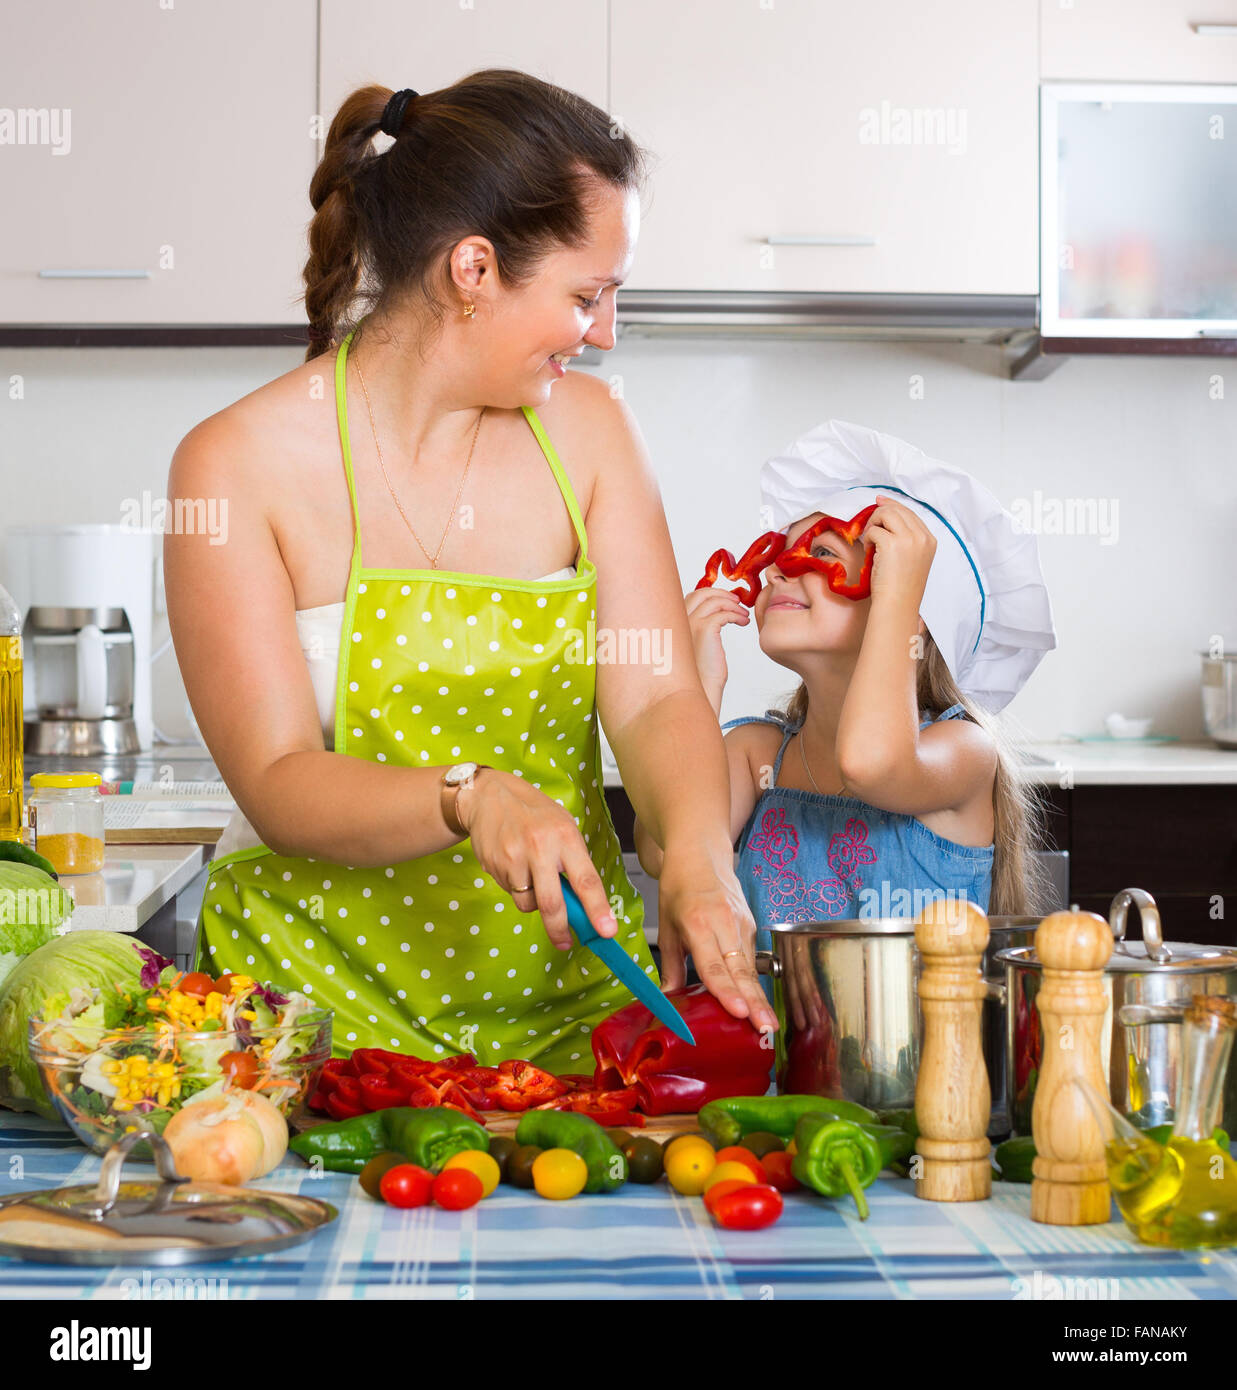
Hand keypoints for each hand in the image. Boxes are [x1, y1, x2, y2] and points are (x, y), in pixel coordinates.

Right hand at [457, 769, 617, 950]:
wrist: (489, 796)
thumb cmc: (533, 813)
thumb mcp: (563, 827)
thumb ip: (573, 862)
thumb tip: (584, 903)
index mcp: (565, 836)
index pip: (586, 880)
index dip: (598, 909)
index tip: (607, 931)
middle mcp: (540, 847)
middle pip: (552, 903)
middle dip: (560, 929)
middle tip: (565, 942)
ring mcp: (514, 858)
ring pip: (528, 903)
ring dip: (534, 901)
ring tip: (531, 875)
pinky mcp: (494, 866)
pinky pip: (511, 893)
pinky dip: (517, 888)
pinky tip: (514, 865)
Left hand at [656, 846, 777, 1035]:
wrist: (701, 854)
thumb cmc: (679, 888)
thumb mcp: (666, 927)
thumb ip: (671, 966)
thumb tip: (667, 999)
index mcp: (698, 923)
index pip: (714, 964)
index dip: (727, 991)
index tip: (740, 1012)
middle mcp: (725, 923)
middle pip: (741, 970)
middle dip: (755, 1003)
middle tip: (765, 1030)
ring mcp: (742, 923)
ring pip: (751, 968)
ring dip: (759, 998)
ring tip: (767, 1026)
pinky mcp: (751, 925)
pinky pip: (751, 959)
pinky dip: (753, 983)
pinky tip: (758, 1006)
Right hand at [683, 586, 749, 706]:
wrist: (700, 690)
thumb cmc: (700, 673)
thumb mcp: (696, 646)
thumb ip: (698, 629)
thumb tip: (714, 617)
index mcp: (676, 623)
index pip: (692, 597)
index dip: (711, 595)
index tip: (726, 600)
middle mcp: (680, 620)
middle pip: (702, 593)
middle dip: (722, 594)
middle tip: (737, 601)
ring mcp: (691, 623)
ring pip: (715, 601)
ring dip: (733, 605)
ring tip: (743, 615)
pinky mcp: (705, 630)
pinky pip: (724, 614)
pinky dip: (737, 615)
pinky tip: (743, 622)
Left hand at [861, 495, 935, 607]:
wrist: (897, 605)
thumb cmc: (900, 587)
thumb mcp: (912, 559)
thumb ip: (906, 539)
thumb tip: (886, 514)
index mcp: (930, 540)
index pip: (910, 512)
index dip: (892, 505)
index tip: (879, 501)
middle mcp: (922, 537)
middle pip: (897, 509)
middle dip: (879, 514)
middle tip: (869, 529)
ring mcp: (909, 539)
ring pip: (885, 513)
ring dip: (872, 524)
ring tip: (869, 541)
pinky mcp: (892, 544)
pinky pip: (873, 530)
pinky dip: (867, 538)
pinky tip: (869, 551)